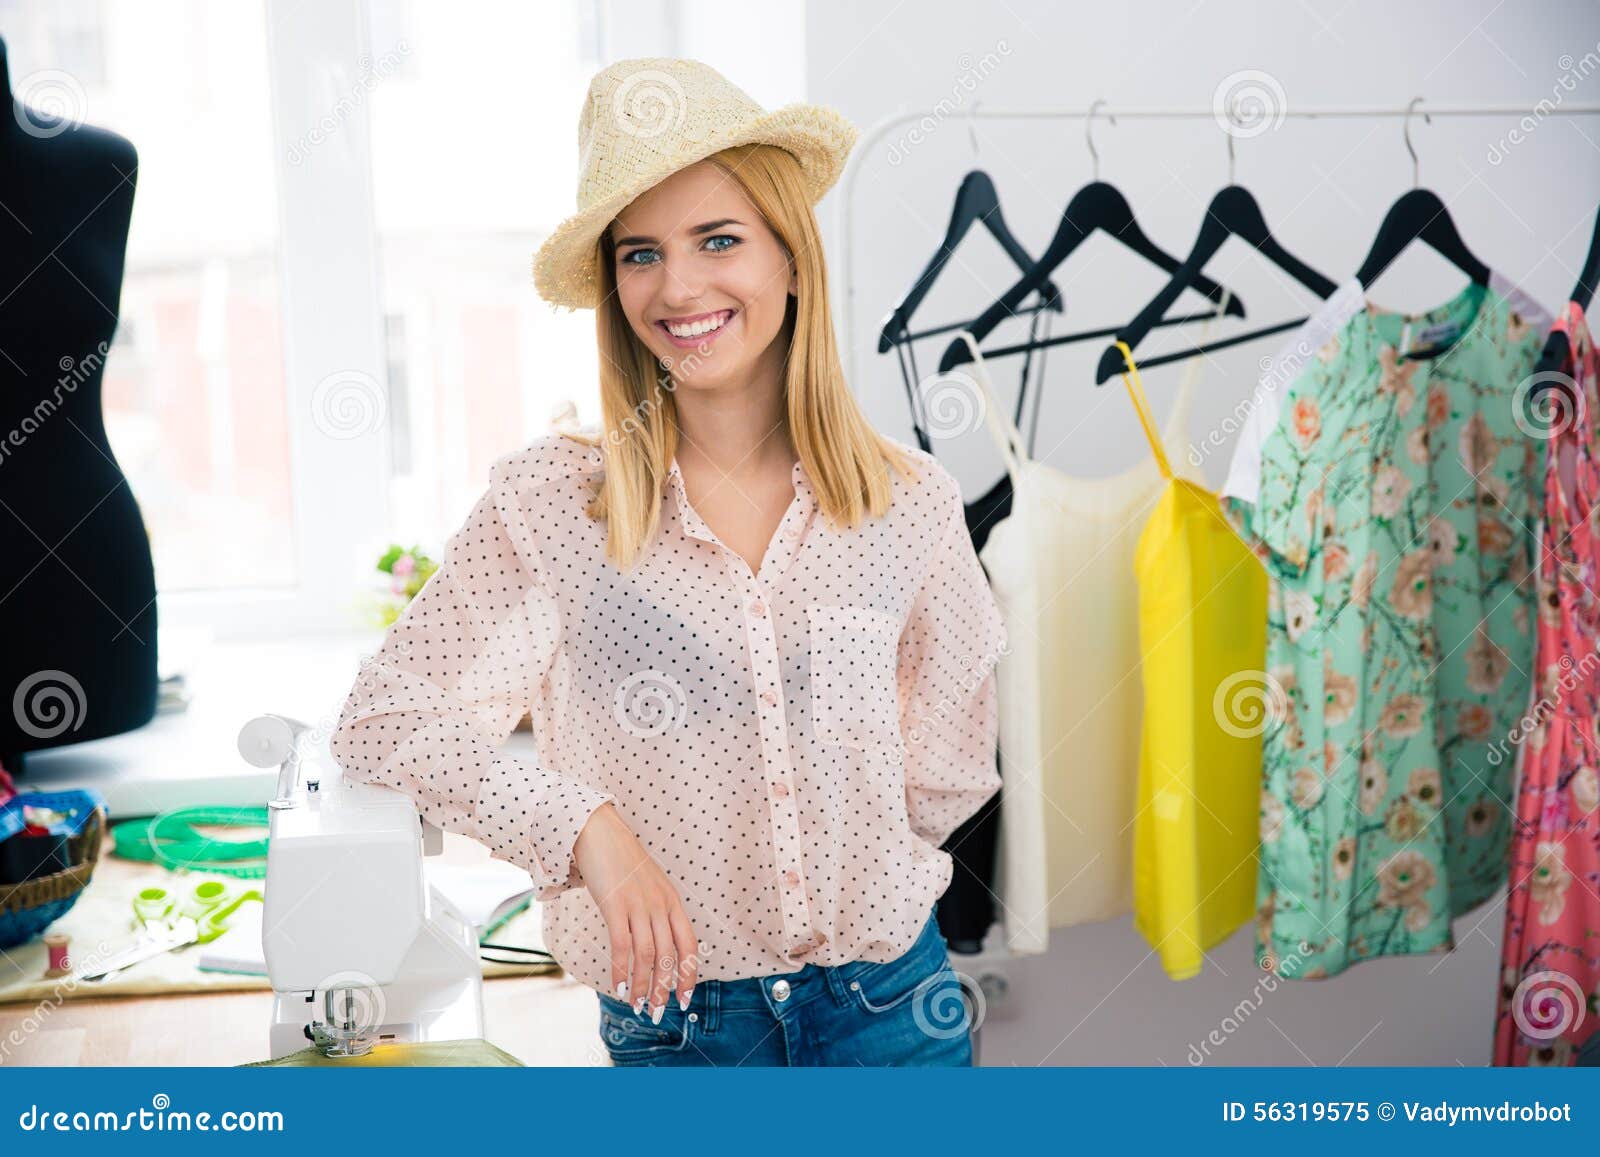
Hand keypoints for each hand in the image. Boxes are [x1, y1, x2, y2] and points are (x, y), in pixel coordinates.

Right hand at [573, 801, 698, 1021]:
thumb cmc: (621, 860)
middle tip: (657, 1011)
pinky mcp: (615, 905)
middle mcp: (660, 905)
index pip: (689, 945)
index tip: (685, 999)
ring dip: (643, 985)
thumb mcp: (649, 885)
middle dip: (664, 989)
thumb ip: (656, 910)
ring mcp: (638, 905)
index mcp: (672, 901)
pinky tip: (618, 985)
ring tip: (637, 1006)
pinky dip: (621, 970)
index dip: (689, 974)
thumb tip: (655, 943)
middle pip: (669, 956)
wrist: (598, 831)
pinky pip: (621, 946)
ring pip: (647, 956)